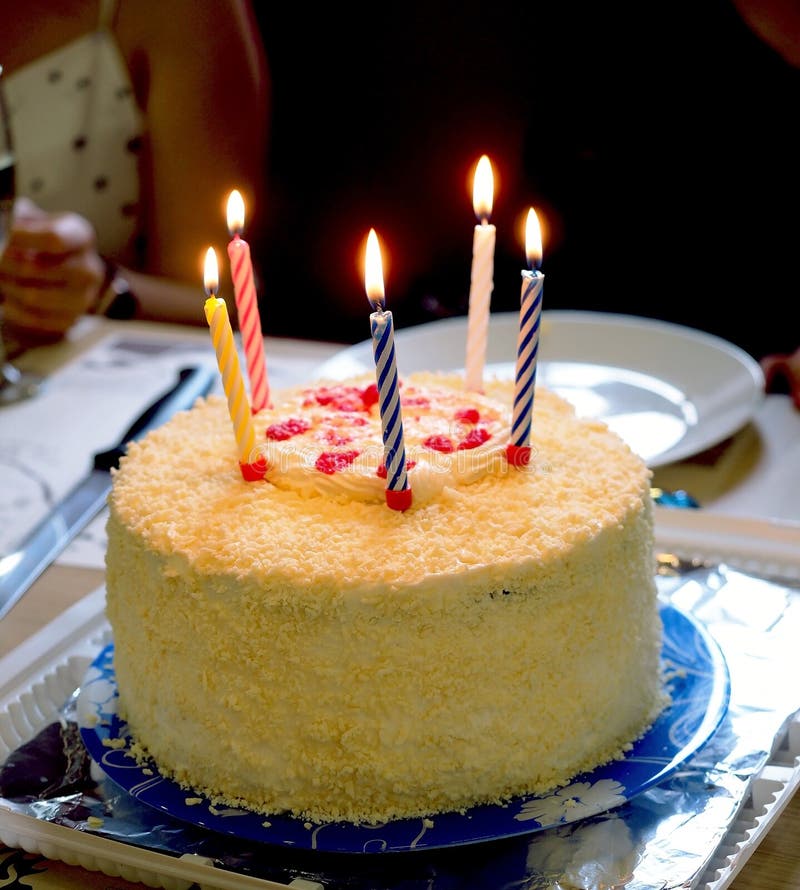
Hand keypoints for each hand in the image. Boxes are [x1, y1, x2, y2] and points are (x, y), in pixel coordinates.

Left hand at [0, 197, 104, 346]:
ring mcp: (83, 298)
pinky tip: (9, 298)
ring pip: (31, 296)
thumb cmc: (37, 243)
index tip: (9, 236)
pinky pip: (33, 318)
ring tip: (3, 280)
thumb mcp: (31, 223)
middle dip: (4, 265)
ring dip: (7, 287)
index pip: (53, 239)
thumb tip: (6, 235)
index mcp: (81, 236)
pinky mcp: (71, 320)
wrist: (49, 272)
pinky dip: (13, 309)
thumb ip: (19, 224)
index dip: (21, 238)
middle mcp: (89, 269)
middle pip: (33, 269)